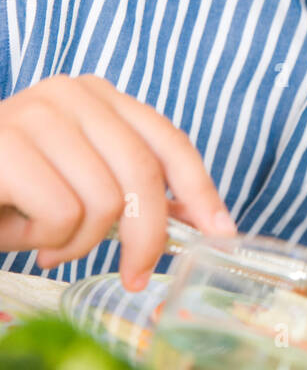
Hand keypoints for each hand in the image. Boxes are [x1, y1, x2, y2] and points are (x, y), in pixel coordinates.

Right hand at [0, 74, 235, 290]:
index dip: (201, 191)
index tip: (221, 234)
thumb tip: (199, 220)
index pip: (168, 141)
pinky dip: (46, 241)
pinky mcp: (5, 146)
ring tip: (47, 240)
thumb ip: (132, 191)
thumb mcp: (77, 185)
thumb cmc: (8, 192)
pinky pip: (62, 214)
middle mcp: (71, 94)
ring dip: (78, 243)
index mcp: (97, 96)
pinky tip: (21, 233)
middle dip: (144, 239)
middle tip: (131, 276)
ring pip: (105, 203)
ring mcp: (35, 115)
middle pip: (144, 177)